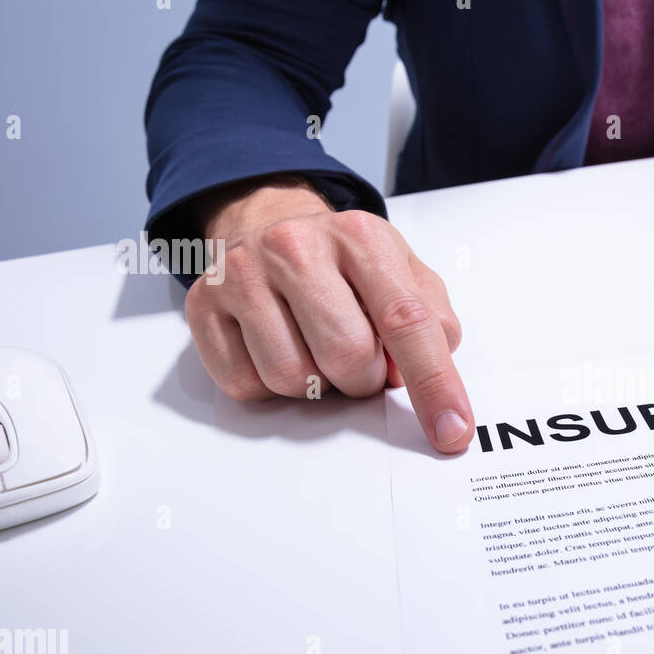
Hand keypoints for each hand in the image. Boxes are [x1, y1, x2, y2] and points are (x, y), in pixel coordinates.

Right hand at [184, 175, 474, 453]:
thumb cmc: (342, 262)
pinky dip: (270, 385)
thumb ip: (430, 323)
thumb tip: (413, 377)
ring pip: (293, 378)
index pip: (406, 321)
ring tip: (315, 347)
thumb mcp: (402, 274)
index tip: (451, 431)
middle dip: (364, 377)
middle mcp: (295, 247)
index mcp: (360, 237)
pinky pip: (246, 385)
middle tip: (358, 358)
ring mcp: (242, 274)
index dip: (434, 384)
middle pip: (348, 357)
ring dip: (316, 383)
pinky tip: (278, 347)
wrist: (266, 221)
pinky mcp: (203, 305)